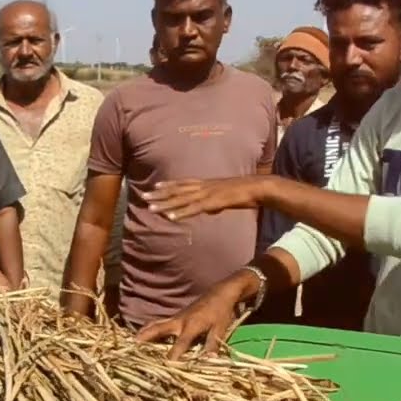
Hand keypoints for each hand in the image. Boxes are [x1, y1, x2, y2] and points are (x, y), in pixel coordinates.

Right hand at [135, 276, 250, 359]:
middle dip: (145, 337)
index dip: (173, 356)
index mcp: (191, 326)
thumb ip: (213, 345)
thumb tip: (209, 360)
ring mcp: (176, 317)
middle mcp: (179, 321)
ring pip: (155, 324)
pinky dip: (149, 328)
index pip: (180, 344)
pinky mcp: (176, 316)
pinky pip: (159, 322)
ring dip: (143, 331)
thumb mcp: (221, 329)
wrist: (220, 293)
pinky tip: (143, 333)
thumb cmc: (221, 312)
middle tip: (132, 346)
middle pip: (158, 329)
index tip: (166, 367)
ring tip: (132, 341)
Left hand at [141, 177, 266, 221]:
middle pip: (177, 190)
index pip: (183, 183)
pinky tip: (170, 218)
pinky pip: (194, 209)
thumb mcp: (225, 198)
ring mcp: (206, 194)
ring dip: (165, 205)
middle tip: (143, 195)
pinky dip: (181, 213)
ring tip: (150, 207)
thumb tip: (209, 209)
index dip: (168, 184)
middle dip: (159, 193)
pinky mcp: (212, 203)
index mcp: (206, 184)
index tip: (154, 185)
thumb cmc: (244, 193)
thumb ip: (215, 203)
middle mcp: (203, 187)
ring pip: (181, 200)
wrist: (258, 188)